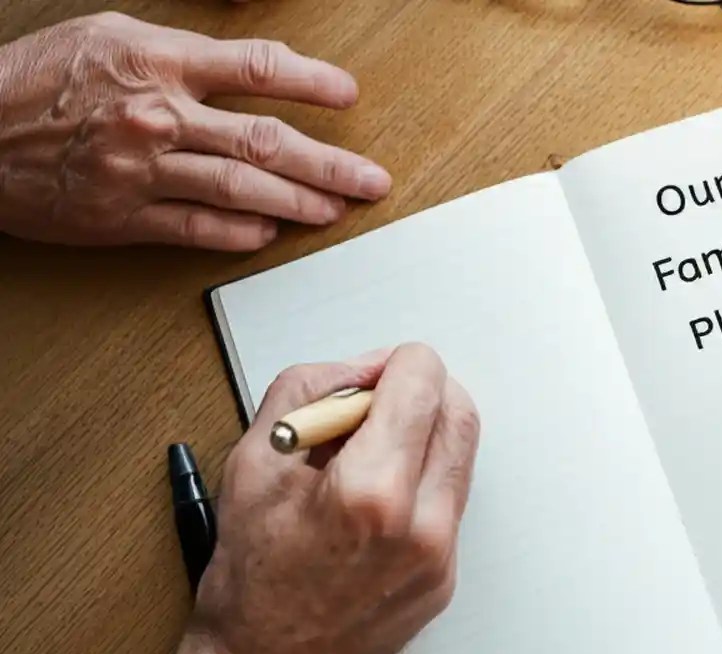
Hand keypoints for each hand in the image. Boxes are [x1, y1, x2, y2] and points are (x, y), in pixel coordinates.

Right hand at [0, 12, 391, 250]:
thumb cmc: (37, 77)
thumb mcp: (109, 37)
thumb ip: (182, 54)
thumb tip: (250, 70)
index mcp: (156, 61)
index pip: (255, 68)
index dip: (311, 81)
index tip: (348, 94)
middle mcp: (156, 116)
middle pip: (265, 142)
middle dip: (329, 164)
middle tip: (371, 180)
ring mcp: (141, 170)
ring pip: (240, 190)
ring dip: (298, 204)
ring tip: (335, 212)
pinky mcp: (122, 216)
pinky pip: (197, 230)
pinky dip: (239, 235)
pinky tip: (271, 235)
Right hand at [144, 344, 478, 653]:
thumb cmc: (250, 581)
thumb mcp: (254, 461)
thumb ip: (311, 390)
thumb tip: (361, 368)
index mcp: (370, 491)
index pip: (423, 382)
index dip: (396, 364)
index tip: (375, 374)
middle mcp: (420, 524)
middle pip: (459, 411)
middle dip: (421, 391)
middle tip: (378, 403)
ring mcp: (441, 554)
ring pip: (462, 454)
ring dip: (426, 434)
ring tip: (370, 453)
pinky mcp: (447, 575)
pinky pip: (451, 499)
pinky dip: (422, 481)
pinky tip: (375, 500)